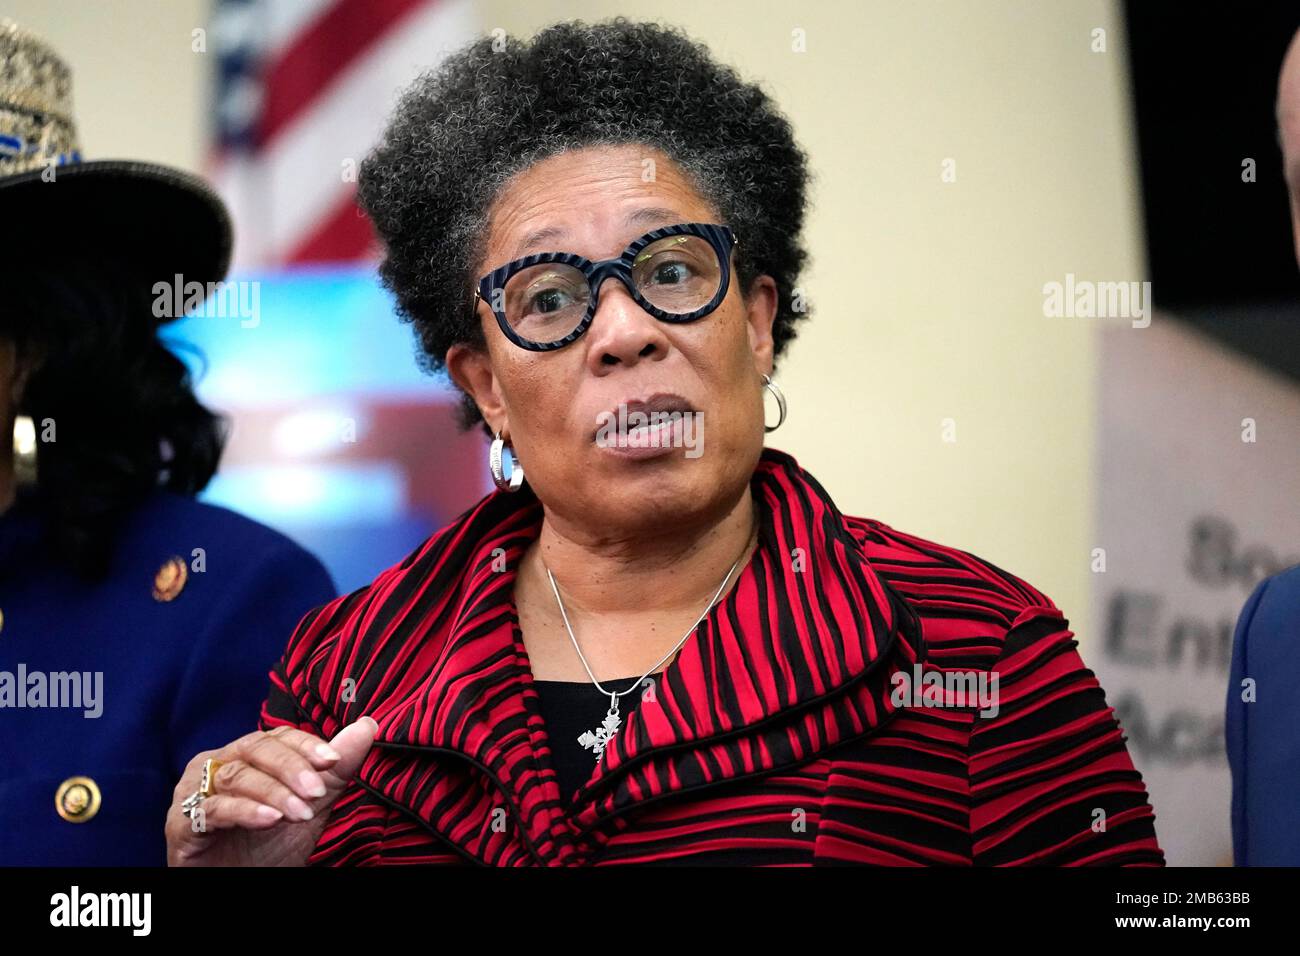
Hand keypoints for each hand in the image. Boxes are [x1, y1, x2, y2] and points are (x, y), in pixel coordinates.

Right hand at [166, 717, 377, 865]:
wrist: (238, 885)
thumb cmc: (270, 845)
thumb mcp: (312, 805)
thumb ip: (337, 768)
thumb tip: (368, 725)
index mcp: (246, 755)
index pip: (277, 736)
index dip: (305, 745)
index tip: (333, 760)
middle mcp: (217, 764)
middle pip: (255, 749)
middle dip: (291, 768)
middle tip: (317, 791)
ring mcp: (194, 792)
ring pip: (236, 777)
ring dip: (274, 794)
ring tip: (300, 814)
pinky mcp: (181, 823)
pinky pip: (213, 810)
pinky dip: (245, 812)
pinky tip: (269, 820)